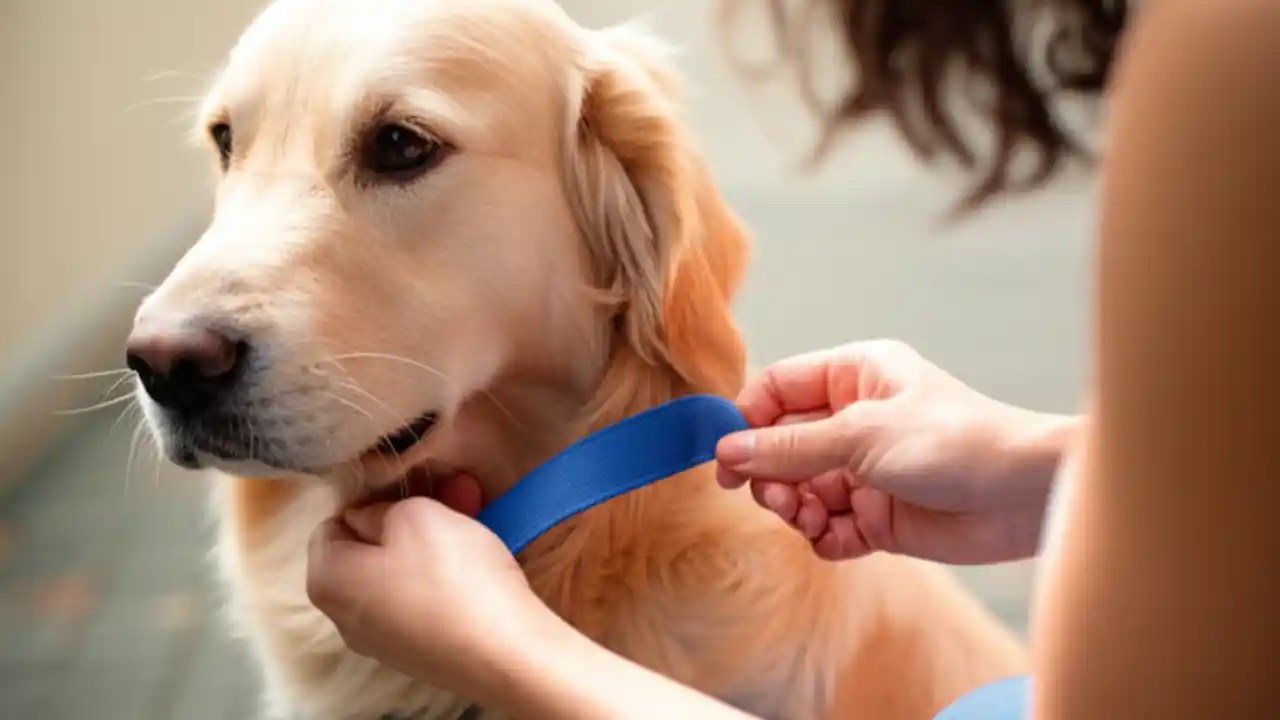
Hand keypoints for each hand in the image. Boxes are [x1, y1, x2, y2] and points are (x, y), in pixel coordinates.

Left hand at [306, 475, 547, 703]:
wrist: (504, 651)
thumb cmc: (450, 574)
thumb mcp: (416, 514)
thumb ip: (381, 509)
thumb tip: (369, 520)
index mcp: (328, 580)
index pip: (330, 525)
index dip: (368, 499)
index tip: (407, 489)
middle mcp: (344, 617)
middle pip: (366, 552)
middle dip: (406, 520)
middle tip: (448, 495)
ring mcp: (382, 641)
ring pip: (398, 574)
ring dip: (428, 543)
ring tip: (470, 518)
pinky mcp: (418, 654)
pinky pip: (420, 601)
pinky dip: (441, 577)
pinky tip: (475, 562)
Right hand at [716, 340, 1077, 563]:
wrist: (1025, 495)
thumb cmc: (956, 441)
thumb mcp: (862, 435)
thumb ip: (790, 447)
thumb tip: (726, 451)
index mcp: (854, 376)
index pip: (778, 389)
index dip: (746, 420)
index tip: (724, 456)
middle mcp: (856, 420)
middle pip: (781, 445)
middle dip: (770, 473)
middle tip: (772, 497)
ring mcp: (866, 470)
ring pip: (800, 490)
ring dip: (794, 508)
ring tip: (807, 518)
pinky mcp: (880, 515)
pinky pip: (829, 527)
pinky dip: (825, 536)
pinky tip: (838, 537)